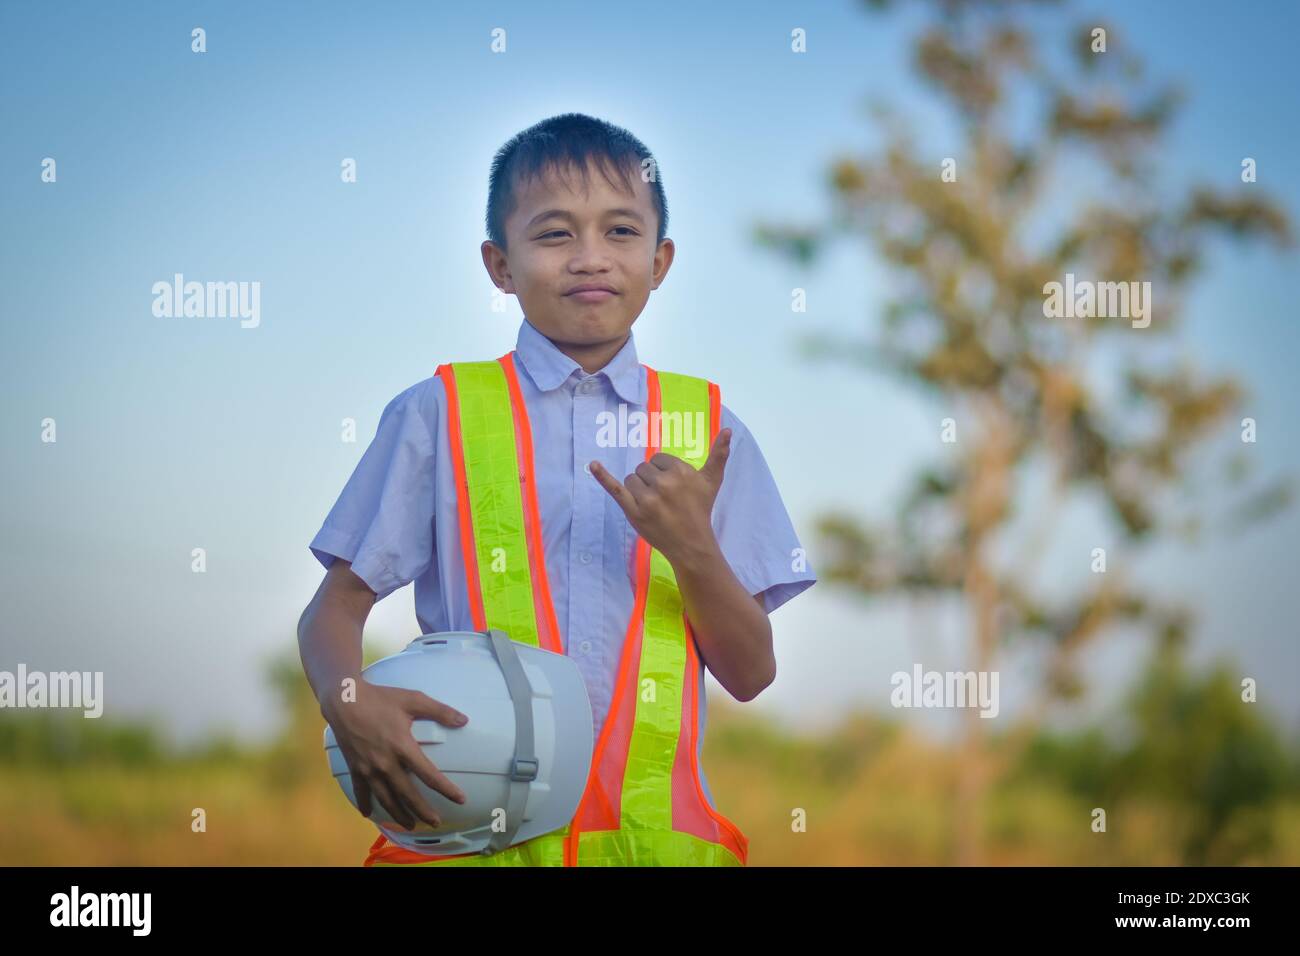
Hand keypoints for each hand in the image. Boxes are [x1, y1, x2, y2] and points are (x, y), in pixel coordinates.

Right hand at [323, 681, 469, 829]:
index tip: (460, 799)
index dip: (446, 789)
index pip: (429, 774)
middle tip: (435, 822)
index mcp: (402, 747)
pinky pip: (361, 791)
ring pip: (386, 798)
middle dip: (423, 811)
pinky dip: (365, 803)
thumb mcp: (413, 700)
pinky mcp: (354, 768)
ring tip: (409, 825)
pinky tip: (368, 814)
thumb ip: (440, 711)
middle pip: (408, 794)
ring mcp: (368, 768)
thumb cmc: (380, 698)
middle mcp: (386, 763)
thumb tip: (464, 720)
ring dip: (398, 814)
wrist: (344, 700)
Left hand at [589, 427, 731, 566]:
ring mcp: (647, 498)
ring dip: (638, 489)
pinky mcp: (633, 511)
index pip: (658, 460)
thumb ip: (719, 454)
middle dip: (651, 481)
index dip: (664, 472)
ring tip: (654, 505)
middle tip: (664, 500)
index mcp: (680, 471)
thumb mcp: (712, 481)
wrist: (691, 543)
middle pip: (643, 469)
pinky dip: (602, 476)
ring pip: (631, 479)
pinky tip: (592, 465)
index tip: (673, 488)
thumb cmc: (701, 510)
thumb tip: (729, 430)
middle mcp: (663, 483)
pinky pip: (615, 489)